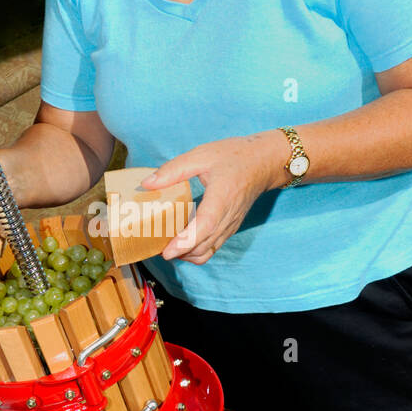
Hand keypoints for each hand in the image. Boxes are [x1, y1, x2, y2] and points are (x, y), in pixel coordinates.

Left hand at [139, 135, 277, 265]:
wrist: (264, 162)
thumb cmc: (234, 156)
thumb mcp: (201, 155)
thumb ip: (173, 170)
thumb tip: (147, 184)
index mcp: (221, 198)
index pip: (205, 227)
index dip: (185, 242)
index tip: (167, 251)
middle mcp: (228, 217)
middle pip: (203, 246)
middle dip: (179, 253)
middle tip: (154, 248)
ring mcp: (230, 225)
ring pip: (208, 251)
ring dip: (187, 254)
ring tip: (165, 246)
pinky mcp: (230, 227)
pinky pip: (212, 246)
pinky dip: (196, 250)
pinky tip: (181, 240)